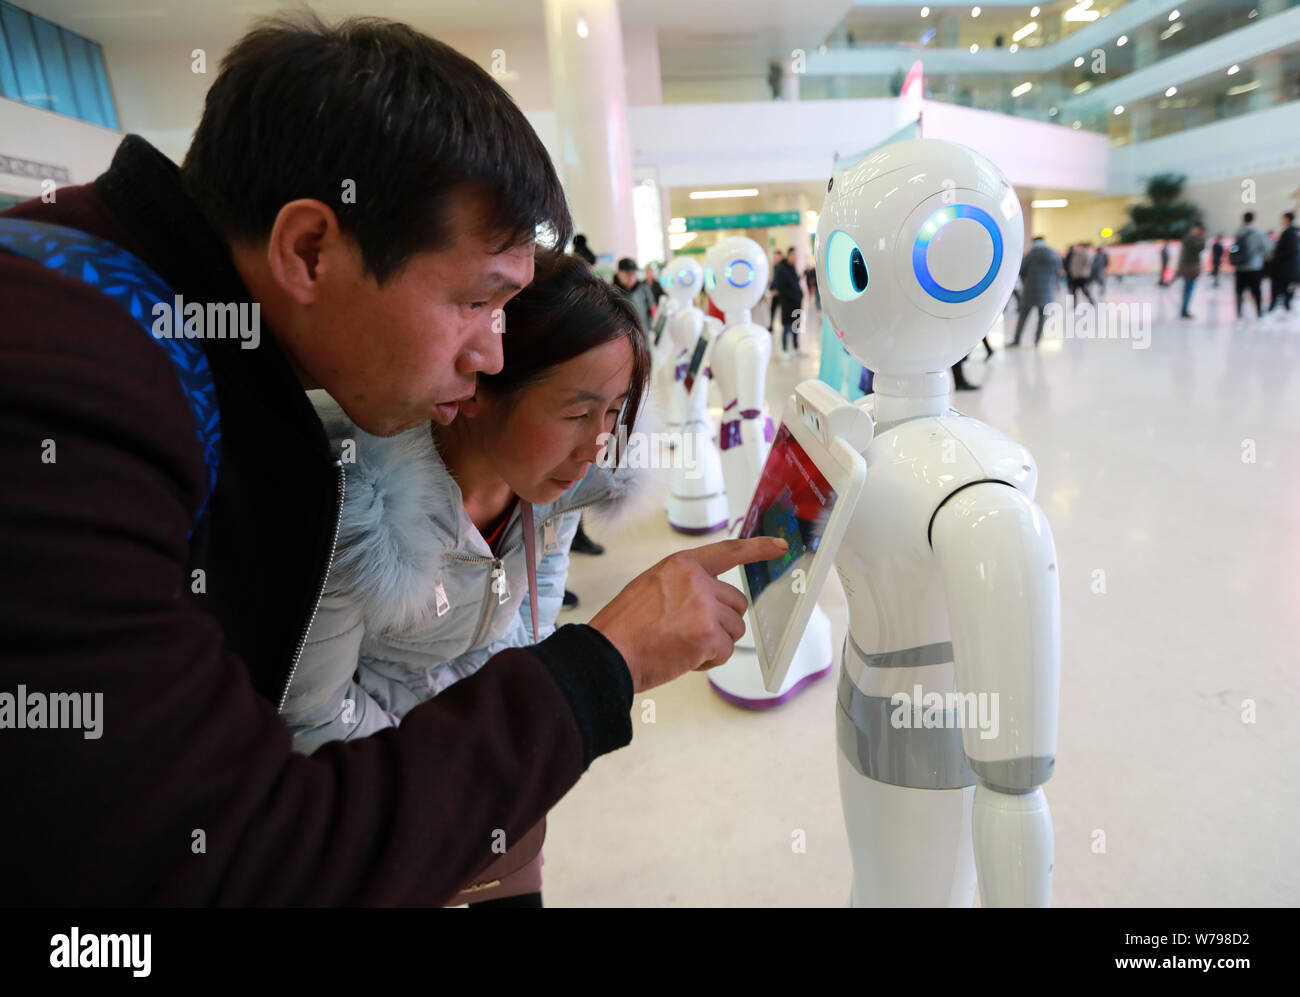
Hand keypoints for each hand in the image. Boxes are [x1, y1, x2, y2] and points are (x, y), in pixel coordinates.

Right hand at [589, 537, 787, 692]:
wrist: (608, 653)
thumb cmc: (624, 627)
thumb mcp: (651, 587)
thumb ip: (683, 586)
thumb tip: (711, 601)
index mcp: (681, 565)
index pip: (728, 551)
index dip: (757, 549)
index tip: (780, 547)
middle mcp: (697, 581)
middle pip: (736, 604)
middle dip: (721, 623)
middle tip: (690, 634)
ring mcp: (705, 607)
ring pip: (734, 630)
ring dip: (715, 644)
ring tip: (681, 646)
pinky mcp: (708, 635)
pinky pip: (725, 652)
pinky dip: (708, 661)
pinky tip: (683, 659)